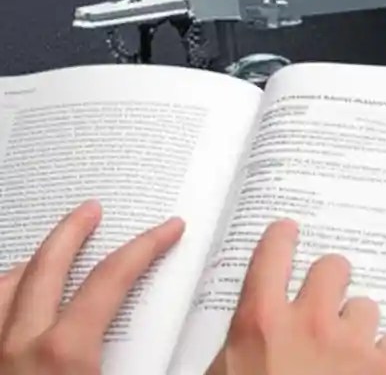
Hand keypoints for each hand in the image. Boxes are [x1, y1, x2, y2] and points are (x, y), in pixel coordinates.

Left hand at [0, 200, 184, 373]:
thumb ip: (147, 361)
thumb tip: (183, 346)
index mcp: (65, 351)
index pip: (110, 279)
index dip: (145, 248)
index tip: (168, 229)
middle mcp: (19, 345)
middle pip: (46, 268)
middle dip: (71, 231)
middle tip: (91, 209)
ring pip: (3, 289)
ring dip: (28, 265)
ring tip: (44, 256)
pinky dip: (4, 297)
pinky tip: (15, 303)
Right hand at [204, 219, 385, 374]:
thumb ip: (238, 349)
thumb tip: (246, 336)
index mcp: (260, 325)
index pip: (272, 254)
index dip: (281, 238)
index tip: (287, 232)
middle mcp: (310, 323)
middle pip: (333, 267)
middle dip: (330, 283)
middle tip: (323, 306)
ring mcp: (352, 344)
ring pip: (366, 308)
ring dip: (356, 327)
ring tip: (341, 357)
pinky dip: (383, 358)